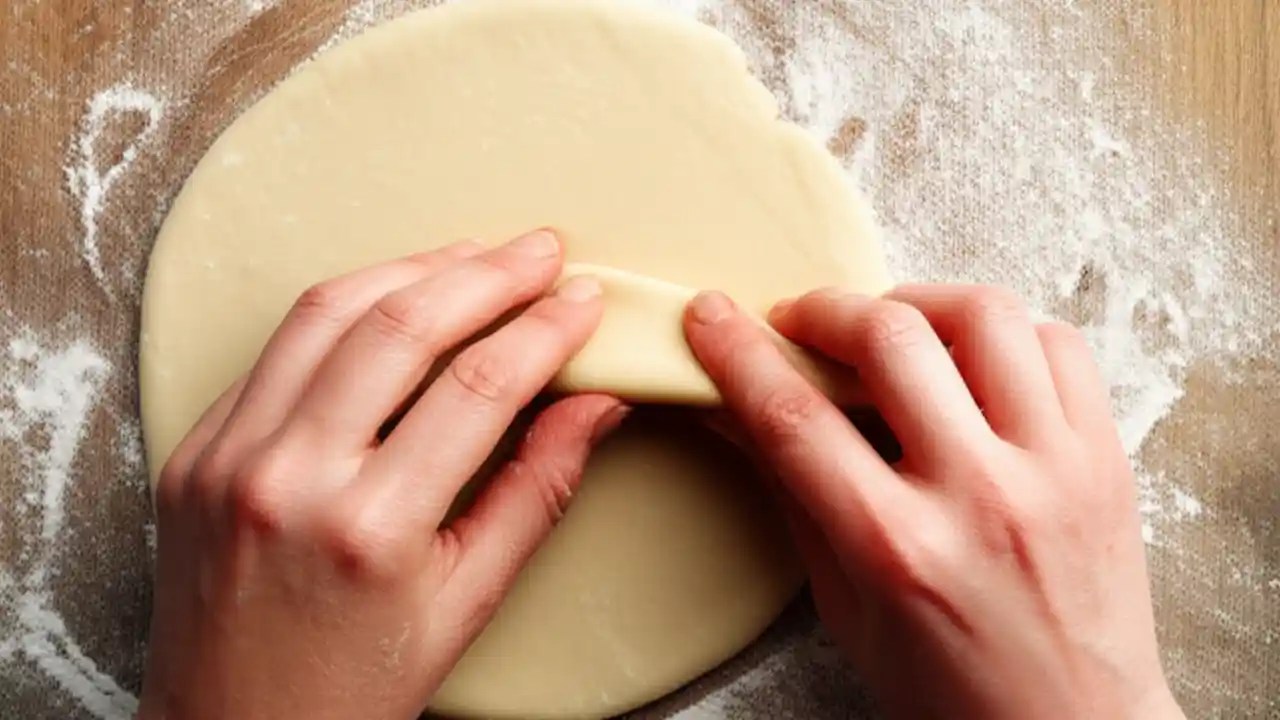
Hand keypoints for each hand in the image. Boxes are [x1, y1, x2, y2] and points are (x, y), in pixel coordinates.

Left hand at [139, 231, 625, 719]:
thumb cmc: (350, 688)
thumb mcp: (466, 602)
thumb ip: (537, 491)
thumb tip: (593, 405)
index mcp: (369, 531)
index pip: (478, 387)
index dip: (544, 331)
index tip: (582, 304)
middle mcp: (287, 478)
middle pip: (402, 326)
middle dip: (487, 274)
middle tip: (540, 252)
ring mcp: (226, 456)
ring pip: (327, 312)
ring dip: (412, 268)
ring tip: (474, 257)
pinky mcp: (194, 446)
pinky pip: (275, 349)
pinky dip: (343, 310)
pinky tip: (392, 301)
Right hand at [684, 285, 1183, 719]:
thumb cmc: (949, 689)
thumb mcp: (844, 606)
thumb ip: (792, 498)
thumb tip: (735, 413)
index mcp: (897, 548)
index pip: (795, 417)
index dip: (737, 354)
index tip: (709, 318)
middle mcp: (981, 496)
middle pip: (889, 341)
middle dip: (824, 310)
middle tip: (800, 324)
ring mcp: (1055, 469)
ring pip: (984, 317)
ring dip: (916, 303)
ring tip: (888, 328)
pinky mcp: (1105, 457)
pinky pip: (1057, 344)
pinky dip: (1002, 333)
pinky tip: (968, 360)